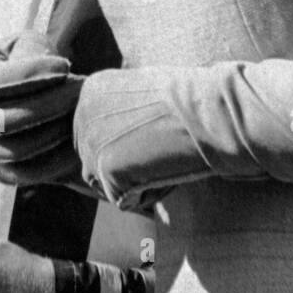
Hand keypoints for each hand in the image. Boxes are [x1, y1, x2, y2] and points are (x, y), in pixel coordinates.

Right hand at [0, 30, 83, 185]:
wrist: (20, 92)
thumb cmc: (26, 59)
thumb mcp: (24, 43)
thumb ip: (30, 52)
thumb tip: (51, 73)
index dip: (29, 75)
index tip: (65, 66)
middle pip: (2, 121)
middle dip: (47, 105)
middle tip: (80, 89)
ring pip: (14, 151)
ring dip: (53, 132)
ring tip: (81, 111)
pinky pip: (25, 174)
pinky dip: (55, 160)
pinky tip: (80, 140)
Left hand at [74, 67, 210, 211]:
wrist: (209, 111)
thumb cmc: (192, 100)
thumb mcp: (146, 92)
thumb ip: (122, 110)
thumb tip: (118, 138)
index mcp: (92, 91)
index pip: (96, 136)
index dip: (131, 143)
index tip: (158, 130)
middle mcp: (83, 114)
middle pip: (95, 161)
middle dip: (127, 165)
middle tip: (162, 147)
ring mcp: (91, 142)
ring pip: (104, 184)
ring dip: (135, 182)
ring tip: (163, 156)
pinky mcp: (105, 170)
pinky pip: (123, 201)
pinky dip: (147, 195)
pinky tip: (166, 168)